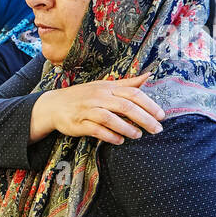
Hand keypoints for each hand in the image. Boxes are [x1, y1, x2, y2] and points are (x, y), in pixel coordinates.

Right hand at [30, 72, 165, 144]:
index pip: (133, 93)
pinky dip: (109, 136)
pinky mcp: (78, 124)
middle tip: (156, 129)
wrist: (54, 105)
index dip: (149, 104)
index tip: (161, 116)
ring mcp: (87, 110)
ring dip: (127, 128)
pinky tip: (119, 140)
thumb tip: (149, 75)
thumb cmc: (83, 96)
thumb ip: (128, 84)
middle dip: (144, 118)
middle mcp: (98, 97)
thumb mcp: (104, 86)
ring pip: (110, 118)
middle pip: (125, 106)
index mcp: (108, 88)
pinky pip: (96, 130)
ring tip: (138, 135)